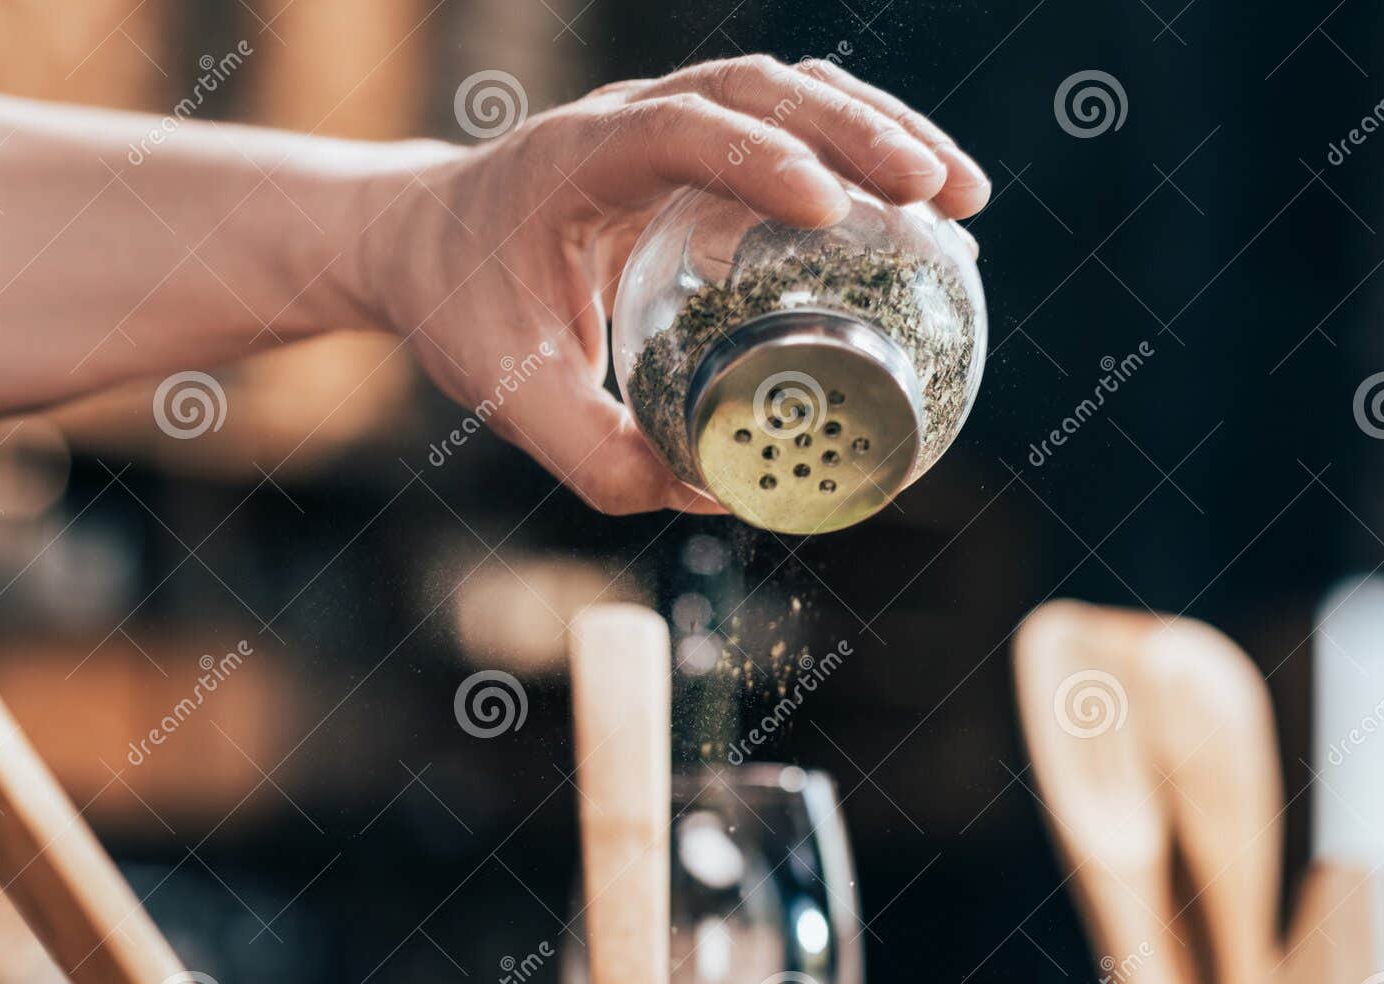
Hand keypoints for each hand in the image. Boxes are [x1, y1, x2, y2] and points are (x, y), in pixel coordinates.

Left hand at [367, 55, 987, 514]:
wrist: (423, 240)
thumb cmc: (463, 307)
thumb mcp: (510, 390)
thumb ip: (595, 451)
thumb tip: (712, 495)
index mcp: (577, 161)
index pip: (682, 129)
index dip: (761, 158)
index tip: (832, 211)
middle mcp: (628, 122)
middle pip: (760, 88)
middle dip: (859, 132)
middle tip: (938, 196)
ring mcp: (664, 124)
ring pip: (788, 92)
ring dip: (879, 131)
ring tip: (960, 199)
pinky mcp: (693, 149)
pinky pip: (785, 130)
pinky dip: (856, 157)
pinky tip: (915, 214)